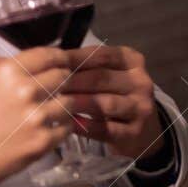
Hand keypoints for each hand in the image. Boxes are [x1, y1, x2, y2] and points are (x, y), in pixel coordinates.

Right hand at [0, 47, 77, 186]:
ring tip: (46, 113)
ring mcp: (36, 115)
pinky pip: (67, 126)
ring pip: (69, 101)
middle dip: (61, 82)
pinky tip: (44, 129)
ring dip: (62, 106)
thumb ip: (13, 77)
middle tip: (55, 89)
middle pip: (62, 76)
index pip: (47, 55)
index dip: (59, 57)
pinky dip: (60, 128)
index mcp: (5, 73)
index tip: (62, 60)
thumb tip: (41, 67)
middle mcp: (23, 90)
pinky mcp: (45, 138)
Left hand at [59, 45, 165, 160]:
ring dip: (78, 103)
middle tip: (46, 86)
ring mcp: (140, 107)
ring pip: (106, 103)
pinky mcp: (134, 132)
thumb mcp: (105, 75)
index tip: (50, 64)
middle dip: (71, 82)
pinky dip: (86, 126)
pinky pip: (106, 128)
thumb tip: (51, 61)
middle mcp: (141, 82)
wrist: (140, 130)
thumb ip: (84, 66)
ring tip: (55, 104)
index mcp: (132, 61)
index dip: (74, 58)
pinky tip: (68, 124)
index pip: (101, 55)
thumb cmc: (112, 95)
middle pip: (101, 78)